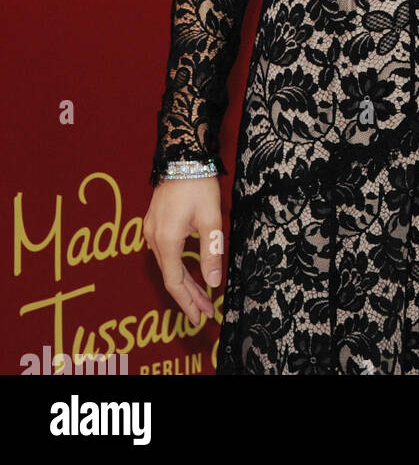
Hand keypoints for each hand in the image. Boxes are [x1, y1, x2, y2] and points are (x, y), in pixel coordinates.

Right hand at [142, 176, 222, 327]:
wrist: (183, 155)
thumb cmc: (198, 185)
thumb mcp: (210, 219)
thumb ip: (211, 252)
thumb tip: (212, 282)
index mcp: (166, 240)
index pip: (175, 282)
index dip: (188, 302)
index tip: (200, 318)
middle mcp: (153, 238)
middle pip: (170, 276)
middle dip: (189, 296)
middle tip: (205, 312)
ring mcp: (151, 230)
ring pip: (167, 265)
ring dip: (184, 282)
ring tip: (202, 296)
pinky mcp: (154, 222)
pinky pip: (164, 252)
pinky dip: (177, 266)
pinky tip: (189, 271)